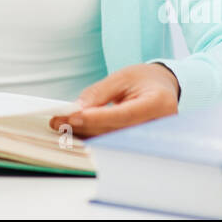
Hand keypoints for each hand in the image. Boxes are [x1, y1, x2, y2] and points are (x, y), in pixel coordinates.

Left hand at [48, 63, 179, 137]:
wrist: (162, 87)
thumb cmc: (144, 79)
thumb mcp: (122, 77)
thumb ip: (100, 93)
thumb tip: (78, 110)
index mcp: (159, 103)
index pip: (124, 115)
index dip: (98, 118)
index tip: (74, 116)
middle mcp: (158, 125)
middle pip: (115, 131)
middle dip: (85, 127)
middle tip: (59, 121)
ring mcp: (150, 139)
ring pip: (111, 140)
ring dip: (84, 133)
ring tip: (61, 125)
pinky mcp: (138, 144)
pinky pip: (113, 142)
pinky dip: (92, 135)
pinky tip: (74, 130)